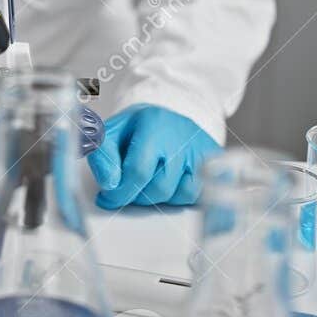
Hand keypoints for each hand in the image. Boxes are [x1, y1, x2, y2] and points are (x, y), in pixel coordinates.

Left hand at [87, 104, 218, 208]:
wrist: (165, 117)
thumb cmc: (134, 131)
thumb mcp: (110, 135)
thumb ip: (102, 158)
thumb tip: (110, 185)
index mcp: (153, 123)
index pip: (138, 171)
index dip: (120, 193)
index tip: (109, 198)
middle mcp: (182, 135)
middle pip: (161, 188)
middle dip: (139, 196)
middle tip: (129, 188)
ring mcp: (201, 148)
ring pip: (182, 194)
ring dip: (161, 197)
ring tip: (150, 182)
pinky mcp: (214, 160)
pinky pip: (199, 193)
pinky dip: (181, 195)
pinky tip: (169, 183)